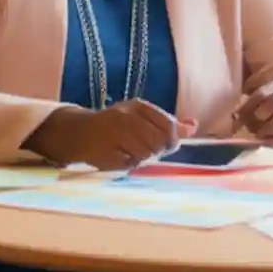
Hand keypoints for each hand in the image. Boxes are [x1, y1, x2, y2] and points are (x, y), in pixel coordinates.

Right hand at [27, 99, 196, 169]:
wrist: (78, 132)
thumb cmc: (116, 126)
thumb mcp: (142, 118)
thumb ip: (169, 123)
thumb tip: (194, 126)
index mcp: (138, 107)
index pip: (168, 126)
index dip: (171, 139)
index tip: (166, 145)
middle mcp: (126, 117)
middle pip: (158, 142)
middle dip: (157, 150)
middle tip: (147, 151)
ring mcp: (114, 134)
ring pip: (145, 154)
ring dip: (142, 158)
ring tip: (131, 153)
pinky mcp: (104, 151)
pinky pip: (128, 164)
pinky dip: (127, 164)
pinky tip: (119, 157)